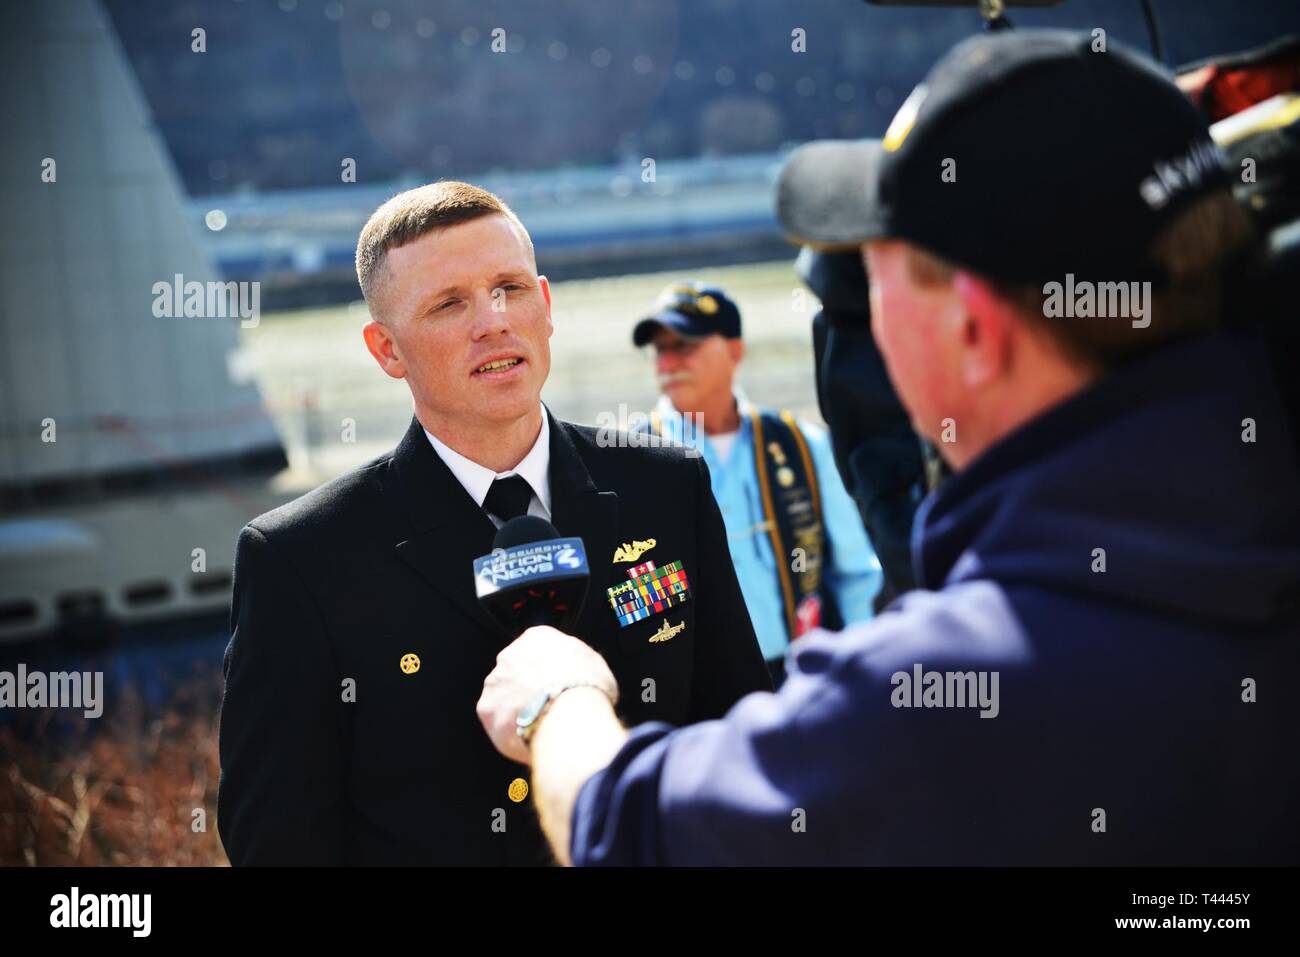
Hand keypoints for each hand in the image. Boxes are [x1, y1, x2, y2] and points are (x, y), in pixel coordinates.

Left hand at [477, 625, 618, 764]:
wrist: (569, 717)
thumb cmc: (586, 689)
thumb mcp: (595, 664)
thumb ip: (576, 662)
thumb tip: (577, 672)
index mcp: (537, 638)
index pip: (536, 650)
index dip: (547, 671)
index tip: (555, 685)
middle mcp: (510, 655)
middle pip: (516, 672)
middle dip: (528, 689)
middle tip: (547, 707)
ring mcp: (495, 681)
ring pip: (504, 696)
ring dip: (516, 709)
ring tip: (538, 726)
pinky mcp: (486, 708)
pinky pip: (496, 720)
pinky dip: (508, 730)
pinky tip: (527, 737)